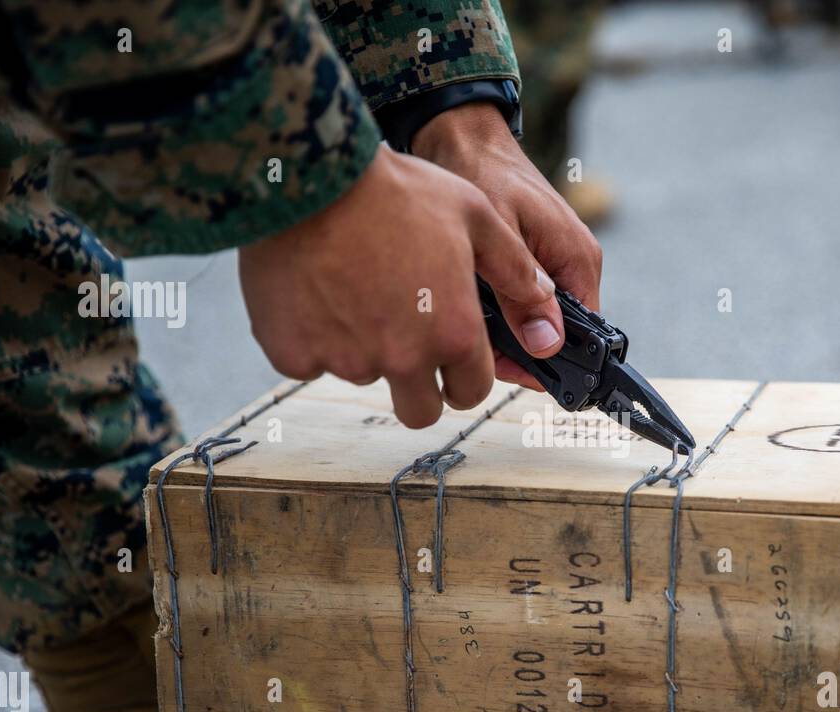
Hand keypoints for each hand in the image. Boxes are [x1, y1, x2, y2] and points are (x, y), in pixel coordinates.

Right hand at [237, 145, 561, 427]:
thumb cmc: (396, 190)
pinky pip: (309, 360)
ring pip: (365, 375)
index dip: (467, 374)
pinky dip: (312, 336)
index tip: (454, 355)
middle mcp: (403, 358)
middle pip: (420, 409)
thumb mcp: (475, 216)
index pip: (473, 391)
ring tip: (357, 288)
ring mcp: (345, 360)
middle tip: (406, 338)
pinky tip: (316, 290)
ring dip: (365, 349)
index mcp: (453, 333)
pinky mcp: (293, 353)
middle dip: (420, 386)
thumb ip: (516, 272)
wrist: (307, 174)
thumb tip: (546, 312)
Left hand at [413, 102, 603, 389]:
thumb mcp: (498, 235)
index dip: (547, 362)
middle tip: (473, 355)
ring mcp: (553, 265)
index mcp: (578, 260)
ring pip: (534, 322)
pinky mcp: (531, 262)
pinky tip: (466, 309)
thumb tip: (547, 346)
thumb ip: (520, 293)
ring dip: (501, 333)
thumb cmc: (480, 171)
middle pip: (555, 334)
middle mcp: (573, 265)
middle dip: (516, 351)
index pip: (582, 335)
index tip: (508, 373)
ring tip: (463, 330)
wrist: (462, 136)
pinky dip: (494, 312)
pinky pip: (519, 302)